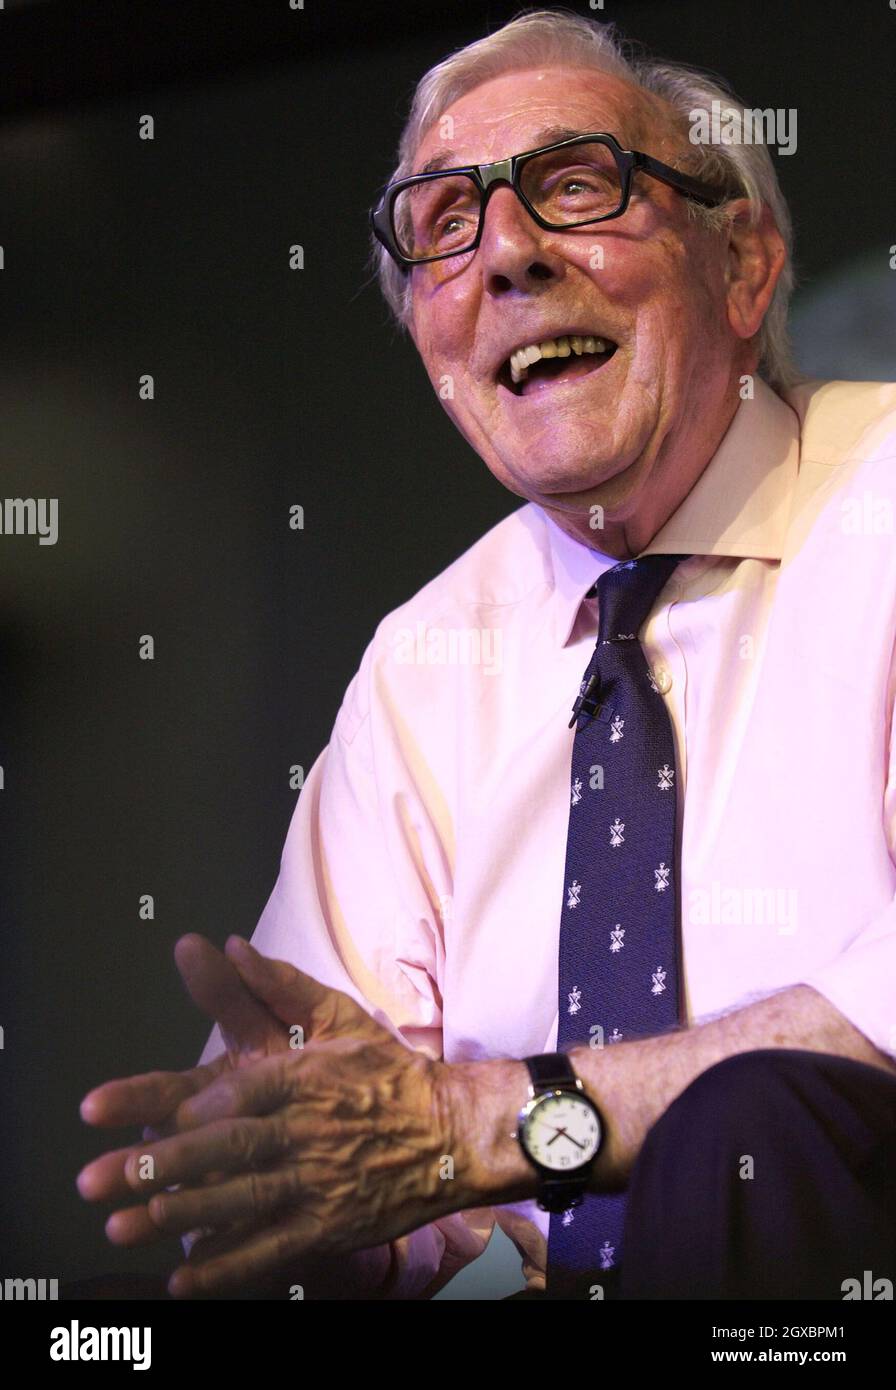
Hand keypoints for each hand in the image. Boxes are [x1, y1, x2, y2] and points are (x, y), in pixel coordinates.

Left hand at [78, 935, 396, 1294]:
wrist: (451, 1133)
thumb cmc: (385, 1072)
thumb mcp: (338, 1017)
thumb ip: (279, 984)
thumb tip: (231, 944)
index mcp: (307, 1075)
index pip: (251, 1087)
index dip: (206, 1103)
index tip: (163, 1115)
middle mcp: (309, 1129)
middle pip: (233, 1146)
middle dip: (166, 1162)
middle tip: (106, 1175)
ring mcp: (318, 1182)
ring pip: (244, 1198)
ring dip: (182, 1214)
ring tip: (128, 1222)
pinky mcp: (327, 1226)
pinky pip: (271, 1248)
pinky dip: (226, 1266)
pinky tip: (183, 1276)